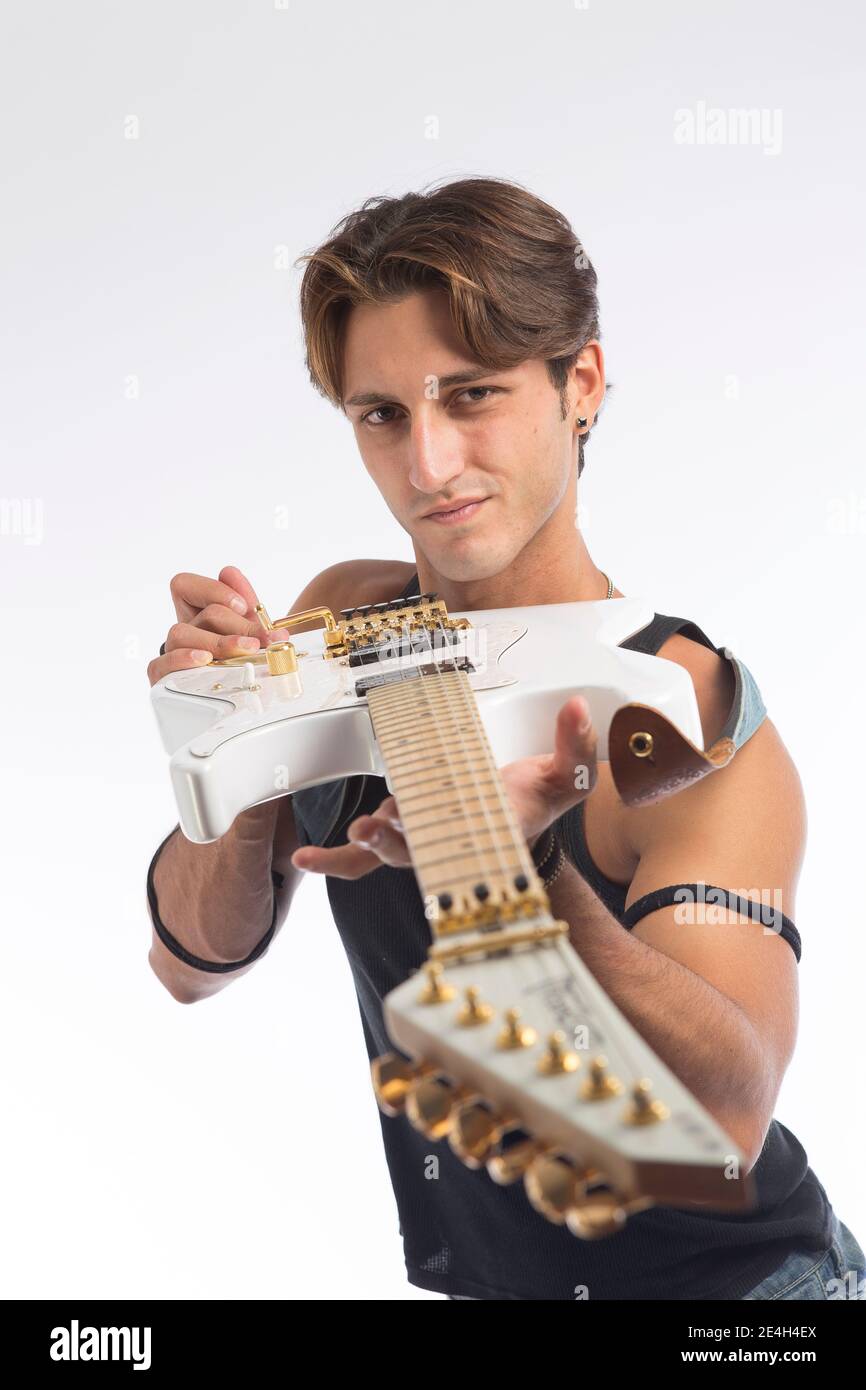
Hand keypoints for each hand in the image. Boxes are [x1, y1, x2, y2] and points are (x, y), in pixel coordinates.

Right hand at [146, 564, 284, 686]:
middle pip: (199, 614)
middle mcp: (183, 630)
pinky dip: (182, 659)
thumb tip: (229, 572)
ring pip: (180, 634)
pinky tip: (204, 660)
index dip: (212, 590)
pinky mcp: (164, 678)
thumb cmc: (246, 654)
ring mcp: (172, 653)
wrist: (248, 690)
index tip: (243, 606)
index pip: (184, 585)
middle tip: (261, 639)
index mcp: (195, 612)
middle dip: (236, 625)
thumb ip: (246, 601)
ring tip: (245, 650)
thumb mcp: (251, 626)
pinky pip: (160, 665)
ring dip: (217, 642)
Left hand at [291, 694, 597, 879]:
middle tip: (382, 821)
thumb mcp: (566, 776)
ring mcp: (421, 842)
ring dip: (369, 845)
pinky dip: (335, 859)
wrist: (518, 816)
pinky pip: (363, 857)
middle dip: (398, 837)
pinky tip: (306, 857)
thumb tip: (578, 707)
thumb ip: (575, 746)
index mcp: (492, 830)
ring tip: (355, 830)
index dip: (450, 827)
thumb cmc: (537, 797)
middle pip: (420, 849)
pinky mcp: (398, 835)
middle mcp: (451, 844)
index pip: (470, 833)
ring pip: (389, 853)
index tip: (432, 811)